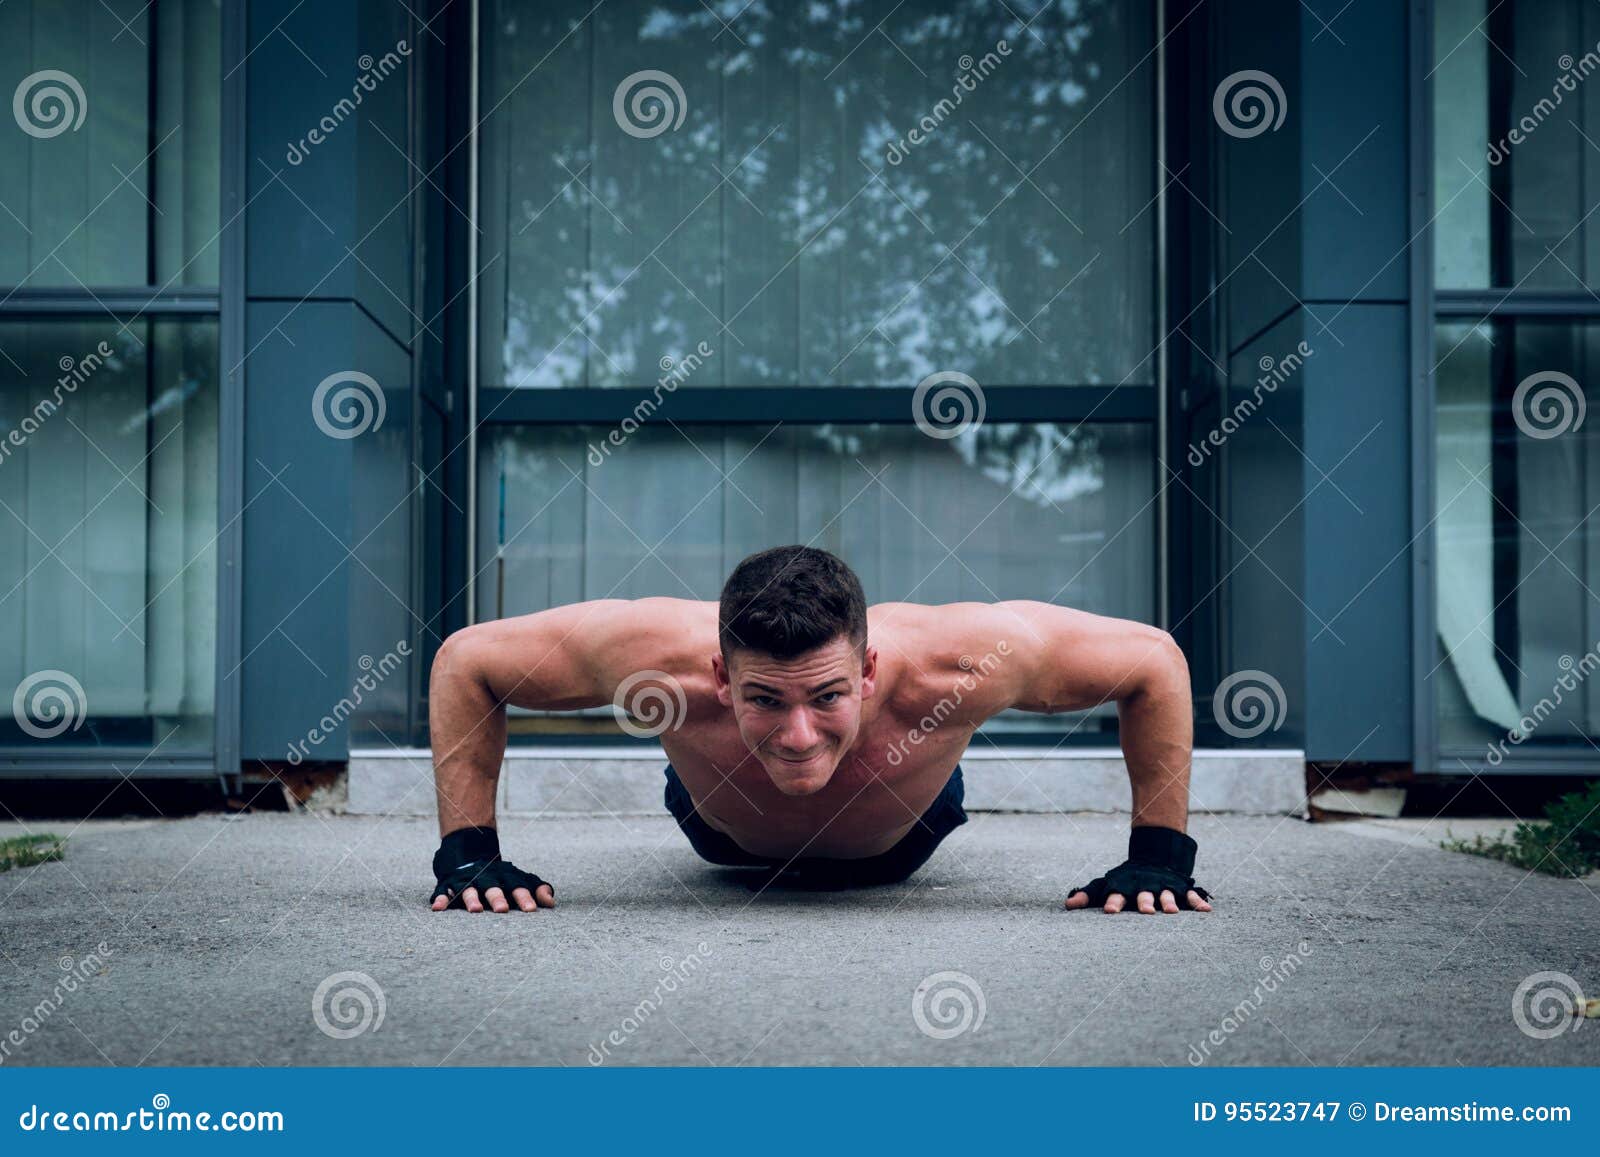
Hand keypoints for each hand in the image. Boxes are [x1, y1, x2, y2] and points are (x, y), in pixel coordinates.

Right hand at [430, 858, 555, 912]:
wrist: (468, 854)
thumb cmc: (500, 877)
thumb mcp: (520, 880)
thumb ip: (537, 889)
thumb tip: (551, 903)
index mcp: (505, 877)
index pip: (517, 885)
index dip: (524, 897)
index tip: (531, 909)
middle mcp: (486, 877)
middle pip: (492, 886)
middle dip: (497, 897)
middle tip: (503, 910)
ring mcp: (466, 880)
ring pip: (469, 889)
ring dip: (471, 899)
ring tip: (476, 910)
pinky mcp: (447, 885)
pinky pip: (442, 892)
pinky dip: (440, 899)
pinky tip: (438, 908)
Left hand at [1065, 885, 1210, 913]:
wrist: (1155, 857)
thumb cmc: (1126, 877)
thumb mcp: (1107, 882)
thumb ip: (1089, 894)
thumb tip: (1068, 905)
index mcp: (1126, 885)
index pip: (1117, 893)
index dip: (1113, 901)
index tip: (1109, 910)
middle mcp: (1145, 886)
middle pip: (1144, 894)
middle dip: (1145, 902)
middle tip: (1145, 911)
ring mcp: (1164, 887)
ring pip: (1167, 895)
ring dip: (1169, 902)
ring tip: (1171, 912)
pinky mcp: (1181, 889)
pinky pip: (1191, 896)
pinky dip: (1198, 903)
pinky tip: (1206, 911)